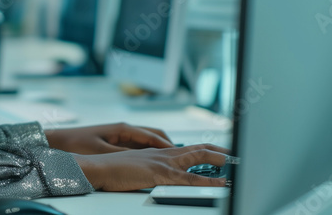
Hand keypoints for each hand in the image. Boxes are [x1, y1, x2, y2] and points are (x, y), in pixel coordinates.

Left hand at [45, 123, 172, 154]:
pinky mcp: (114, 141)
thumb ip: (123, 154)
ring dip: (159, 149)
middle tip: (181, 159)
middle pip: (154, 135)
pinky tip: (151, 164)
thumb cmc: (76, 144)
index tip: (182, 155)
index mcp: (123, 128)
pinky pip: (137, 146)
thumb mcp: (102, 152)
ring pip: (146, 141)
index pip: (154, 136)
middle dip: (168, 146)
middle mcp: (124, 129)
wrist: (57, 141)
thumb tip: (145, 159)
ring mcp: (119, 135)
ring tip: (171, 162)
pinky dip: (148, 153)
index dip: (169, 146)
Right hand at [72, 144, 230, 190]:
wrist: (95, 165)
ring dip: (218, 159)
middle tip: (235, 154)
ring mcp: (162, 162)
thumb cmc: (108, 168)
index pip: (186, 148)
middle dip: (218, 150)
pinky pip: (188, 179)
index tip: (219, 151)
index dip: (205, 148)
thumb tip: (154, 174)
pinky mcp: (159, 174)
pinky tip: (220, 183)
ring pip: (197, 158)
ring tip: (236, 162)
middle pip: (197, 148)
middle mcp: (162, 153)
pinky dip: (207, 181)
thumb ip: (146, 168)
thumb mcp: (131, 166)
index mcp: (156, 152)